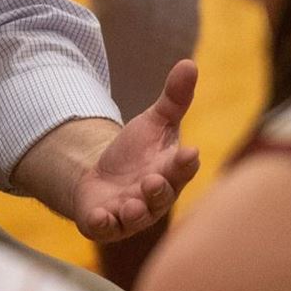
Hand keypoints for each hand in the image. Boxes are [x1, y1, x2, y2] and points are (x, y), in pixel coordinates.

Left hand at [72, 60, 200, 241]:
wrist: (103, 176)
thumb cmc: (138, 152)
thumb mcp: (154, 121)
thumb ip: (173, 98)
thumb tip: (189, 63)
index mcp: (170, 171)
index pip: (182, 167)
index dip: (186, 162)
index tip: (191, 152)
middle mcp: (154, 196)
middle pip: (161, 195)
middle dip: (158, 191)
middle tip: (153, 181)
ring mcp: (131, 212)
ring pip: (136, 217)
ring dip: (134, 212)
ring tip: (130, 204)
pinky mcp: (106, 222)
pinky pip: (106, 227)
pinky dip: (103, 223)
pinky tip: (99, 216)